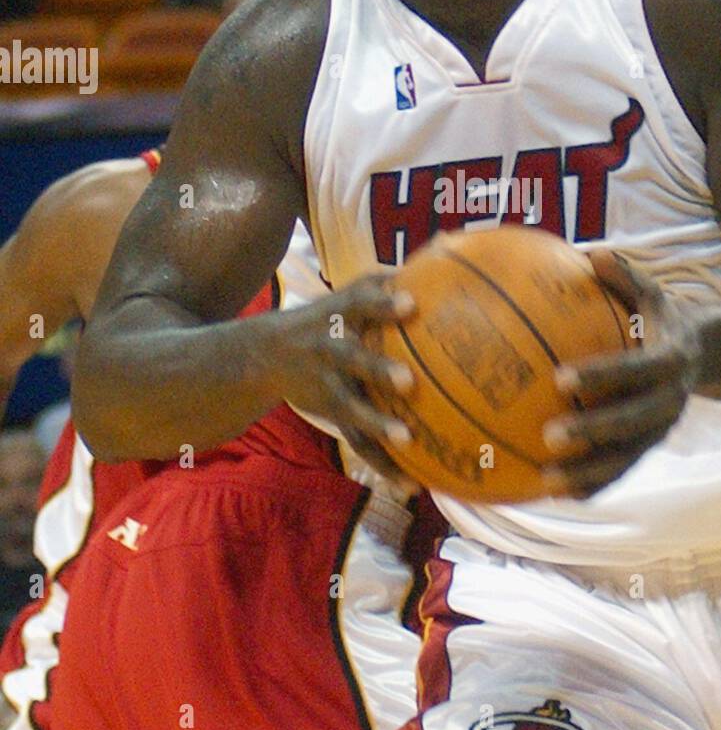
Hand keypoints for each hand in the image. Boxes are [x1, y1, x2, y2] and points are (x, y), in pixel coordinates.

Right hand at [271, 275, 416, 481]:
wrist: (263, 356)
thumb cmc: (327, 318)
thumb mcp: (347, 294)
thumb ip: (388, 280)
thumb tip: (448, 243)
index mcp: (338, 316)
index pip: (359, 304)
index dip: (382, 303)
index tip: (411, 303)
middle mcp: (330, 350)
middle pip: (352, 360)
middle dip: (377, 369)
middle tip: (408, 381)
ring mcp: (328, 387)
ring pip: (351, 410)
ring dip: (378, 425)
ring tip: (408, 441)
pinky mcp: (332, 416)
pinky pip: (360, 444)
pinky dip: (385, 465)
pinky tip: (414, 486)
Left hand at [541, 250, 699, 498]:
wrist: (704, 354)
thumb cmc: (659, 318)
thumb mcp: (652, 292)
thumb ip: (625, 275)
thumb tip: (590, 253)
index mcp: (669, 360)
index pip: (634, 370)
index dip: (601, 375)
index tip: (560, 379)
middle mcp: (669, 401)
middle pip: (631, 423)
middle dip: (592, 433)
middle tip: (549, 436)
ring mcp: (660, 430)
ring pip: (625, 458)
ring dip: (587, 474)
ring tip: (545, 483)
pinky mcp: (649, 448)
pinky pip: (620, 471)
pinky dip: (591, 486)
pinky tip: (552, 495)